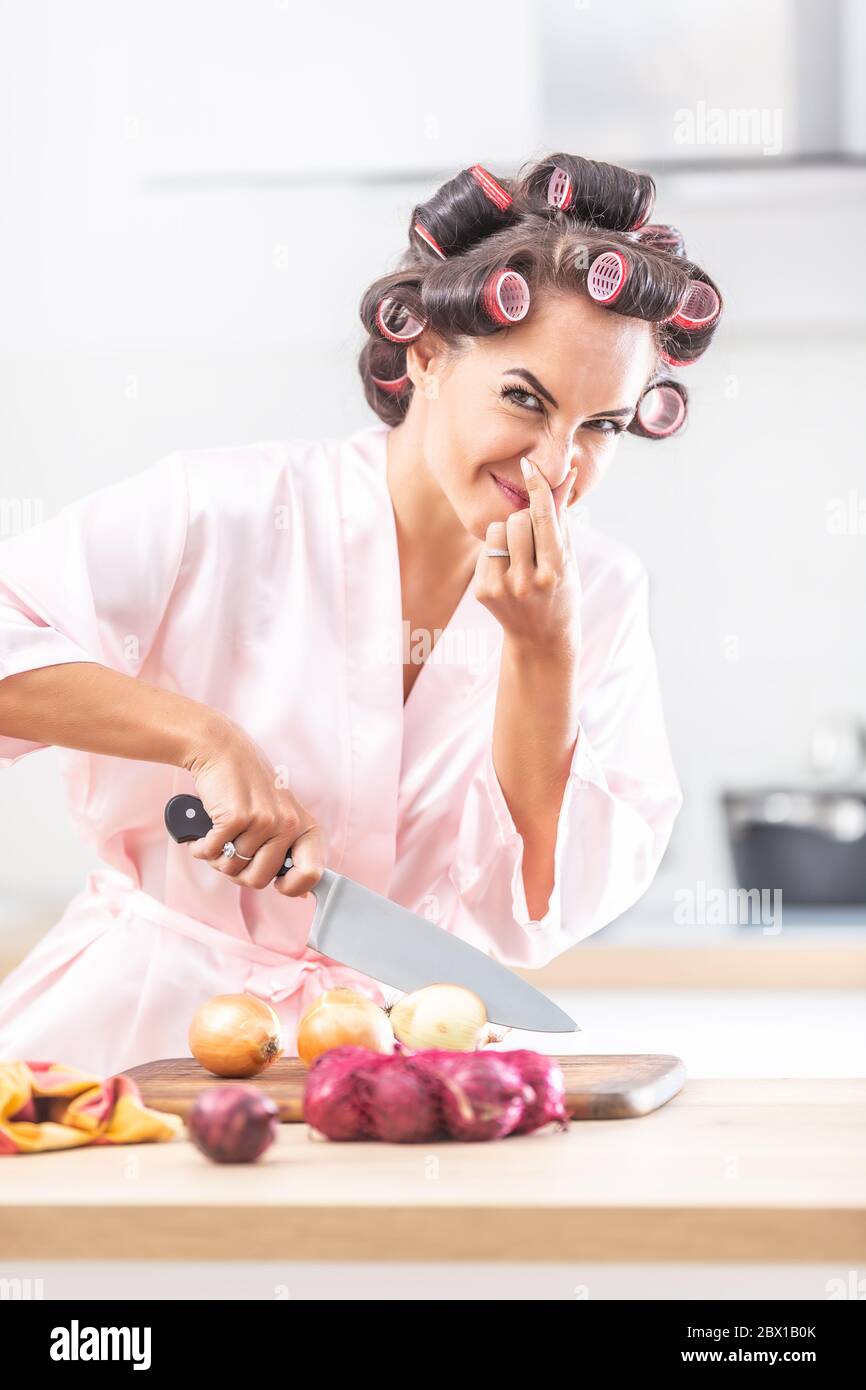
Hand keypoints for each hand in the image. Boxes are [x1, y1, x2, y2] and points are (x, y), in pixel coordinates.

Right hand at [181, 719, 324, 898]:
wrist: (222, 750)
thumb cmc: (247, 788)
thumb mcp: (279, 815)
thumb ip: (288, 849)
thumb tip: (302, 893)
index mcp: (304, 826)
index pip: (312, 874)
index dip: (291, 887)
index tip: (276, 882)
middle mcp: (289, 824)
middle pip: (260, 880)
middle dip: (239, 872)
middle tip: (231, 852)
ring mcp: (264, 820)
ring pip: (233, 868)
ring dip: (217, 858)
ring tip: (218, 837)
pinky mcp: (237, 817)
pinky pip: (213, 853)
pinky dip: (201, 848)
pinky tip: (203, 834)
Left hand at [474, 457, 580, 652]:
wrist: (541, 637)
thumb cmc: (560, 590)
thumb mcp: (569, 558)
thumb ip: (562, 518)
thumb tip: (566, 475)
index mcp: (554, 571)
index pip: (543, 519)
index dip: (536, 488)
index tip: (527, 464)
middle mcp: (526, 581)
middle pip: (516, 520)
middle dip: (524, 519)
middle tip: (534, 538)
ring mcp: (502, 588)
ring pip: (496, 530)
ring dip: (507, 533)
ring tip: (520, 553)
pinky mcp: (482, 592)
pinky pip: (485, 549)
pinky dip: (496, 552)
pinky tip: (508, 570)